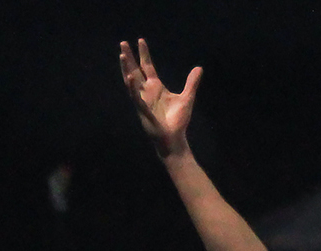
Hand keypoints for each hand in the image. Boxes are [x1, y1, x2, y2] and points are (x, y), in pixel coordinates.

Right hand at [119, 39, 200, 157]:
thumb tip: (199, 68)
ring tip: (122, 56)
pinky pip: (136, 97)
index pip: (147, 67)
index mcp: (155, 87)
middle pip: (135, 70)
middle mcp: (146, 92)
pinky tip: (131, 78)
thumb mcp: (187, 98)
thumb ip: (192, 83)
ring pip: (131, 82)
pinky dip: (133, 88)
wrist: (174, 139)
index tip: (140, 40)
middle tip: (123, 43)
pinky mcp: (143, 111)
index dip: (144, 54)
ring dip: (126, 69)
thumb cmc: (178, 121)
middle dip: (129, 57)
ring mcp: (143, 101)